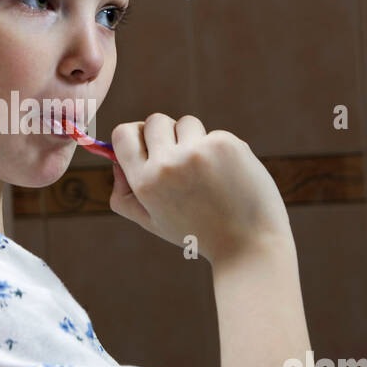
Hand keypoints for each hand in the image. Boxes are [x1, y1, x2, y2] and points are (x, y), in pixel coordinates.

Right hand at [107, 113, 291, 262]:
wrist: (249, 245)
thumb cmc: (198, 234)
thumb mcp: (152, 222)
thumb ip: (124, 195)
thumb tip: (116, 161)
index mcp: (145, 183)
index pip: (124, 134)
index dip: (133, 134)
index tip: (146, 142)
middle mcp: (168, 164)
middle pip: (155, 121)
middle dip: (165, 134)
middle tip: (182, 161)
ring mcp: (198, 151)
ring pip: (186, 123)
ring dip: (193, 139)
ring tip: (207, 173)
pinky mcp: (226, 144)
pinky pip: (214, 133)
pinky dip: (219, 150)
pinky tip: (229, 175)